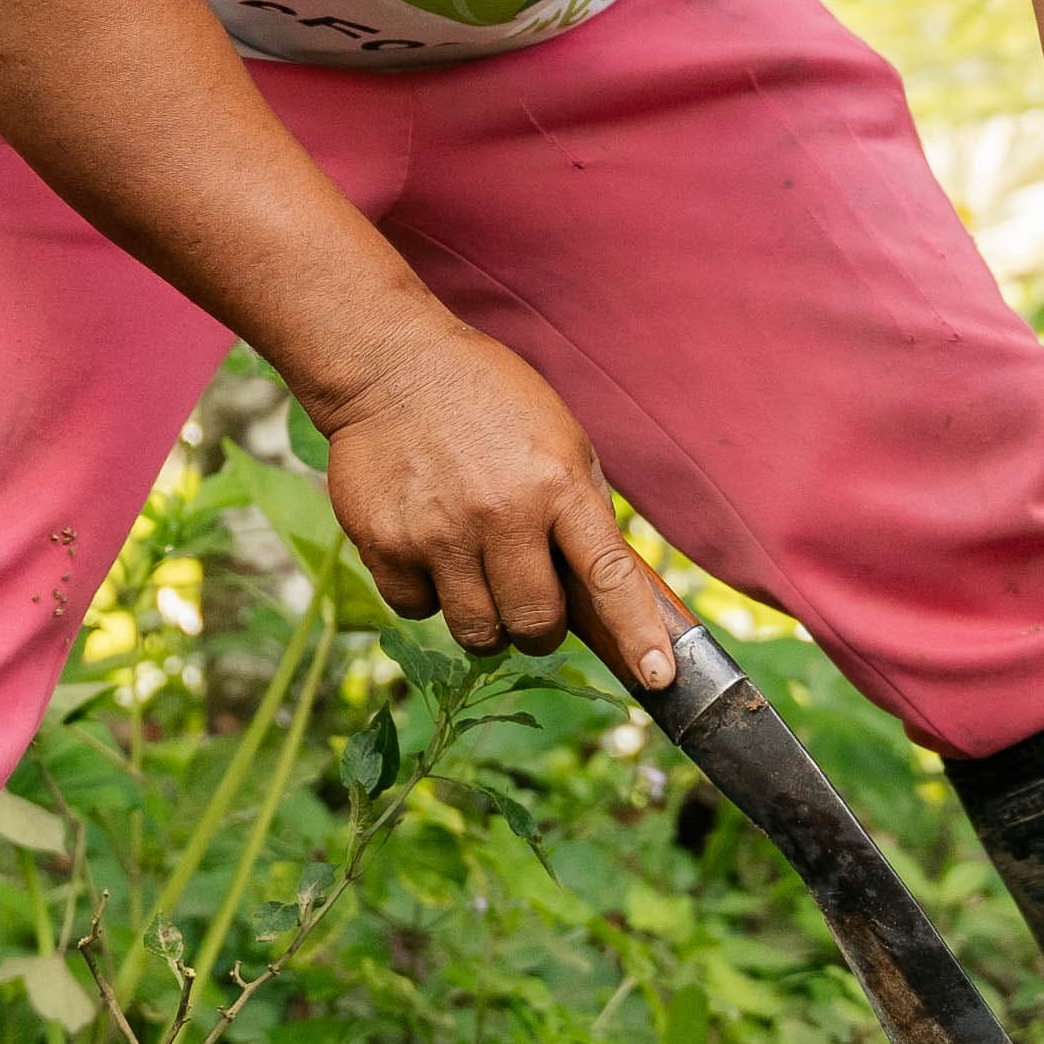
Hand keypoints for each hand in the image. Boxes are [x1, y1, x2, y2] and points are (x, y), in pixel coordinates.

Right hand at [308, 319, 685, 687]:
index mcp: (558, 484)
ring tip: (476, 571)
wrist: (392, 366)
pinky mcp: (385, 543)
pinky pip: (418, 610)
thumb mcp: (560, 438)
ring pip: (477, 633)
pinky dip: (428, 595)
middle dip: (538, 626)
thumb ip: (582, 509)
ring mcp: (440, 533)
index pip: (609, 576)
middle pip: (535, 624)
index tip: (659, 676)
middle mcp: (502, 513)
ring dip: (486, 620)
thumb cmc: (489, 404)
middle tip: (527, 599)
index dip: (637, 634)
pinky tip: (428, 548)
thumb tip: (607, 590)